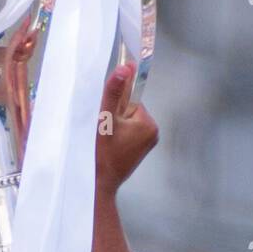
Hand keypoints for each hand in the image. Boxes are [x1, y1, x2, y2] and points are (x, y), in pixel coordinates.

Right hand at [95, 63, 158, 196]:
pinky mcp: (141, 149)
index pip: (130, 100)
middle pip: (128, 110)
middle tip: (104, 133)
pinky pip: (128, 132)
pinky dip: (117, 135)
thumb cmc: (101, 153)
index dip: (114, 107)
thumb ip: (114, 92)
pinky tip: (110, 147)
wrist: (99, 184)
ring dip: (114, 126)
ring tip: (106, 142)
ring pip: (127, 121)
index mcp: (148, 124)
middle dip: (114, 117)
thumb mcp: (104, 120)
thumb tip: (126, 67)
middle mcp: (153, 132)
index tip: (106, 120)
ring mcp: (148, 142)